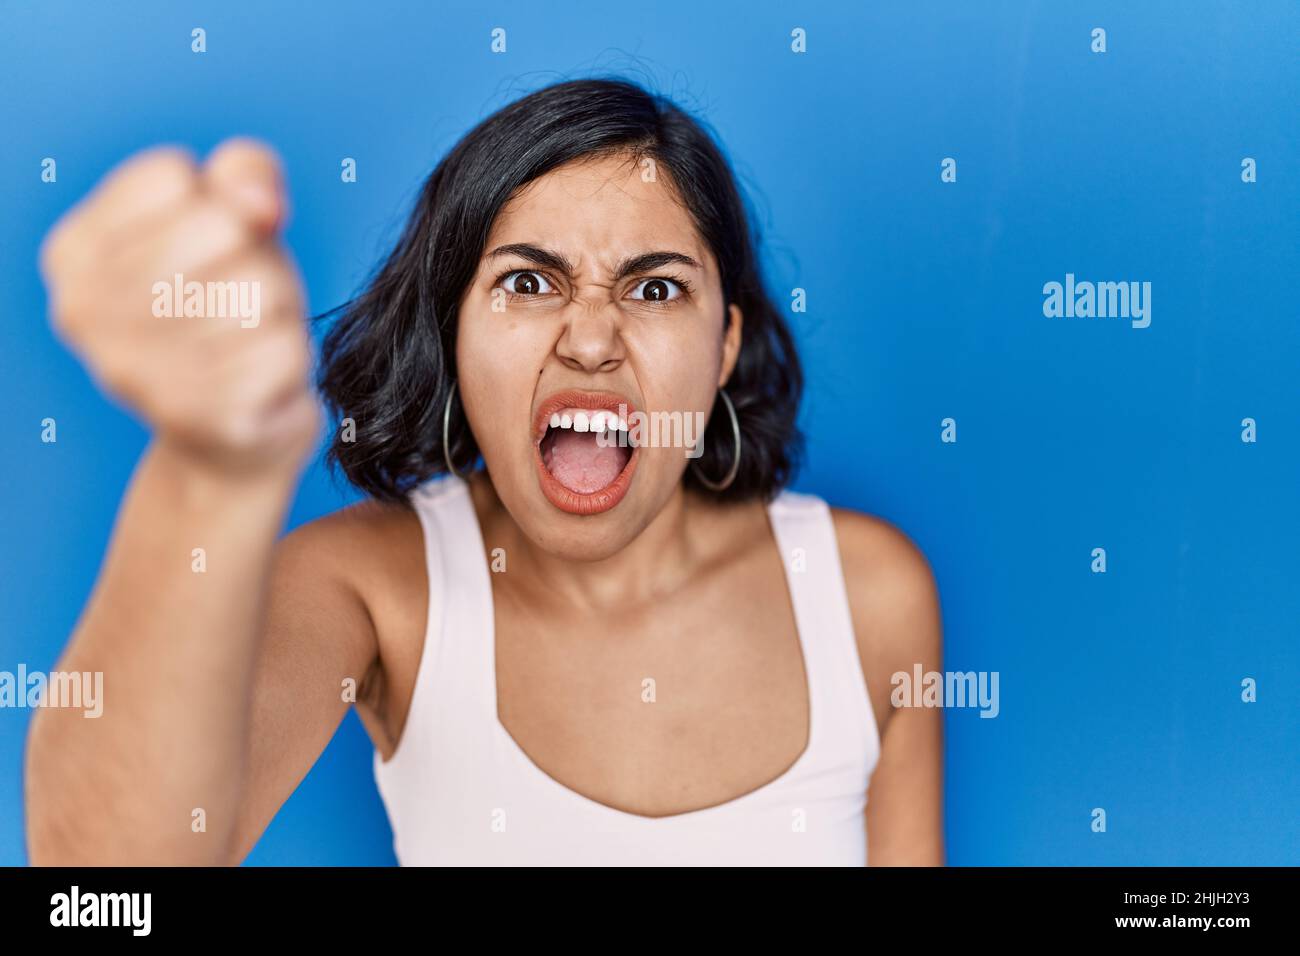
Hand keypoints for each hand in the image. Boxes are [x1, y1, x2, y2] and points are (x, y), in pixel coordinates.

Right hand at [39, 138, 320, 476]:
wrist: (233, 434)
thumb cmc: (232, 312)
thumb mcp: (238, 224)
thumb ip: (244, 172)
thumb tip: (258, 202)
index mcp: (74, 250)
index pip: (173, 176)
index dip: (220, 203)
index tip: (213, 247)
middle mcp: (84, 311)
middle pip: (223, 227)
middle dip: (257, 258)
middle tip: (244, 301)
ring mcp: (133, 371)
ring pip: (261, 290)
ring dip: (280, 312)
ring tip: (252, 339)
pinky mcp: (197, 417)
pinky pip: (284, 349)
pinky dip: (292, 359)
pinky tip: (262, 379)